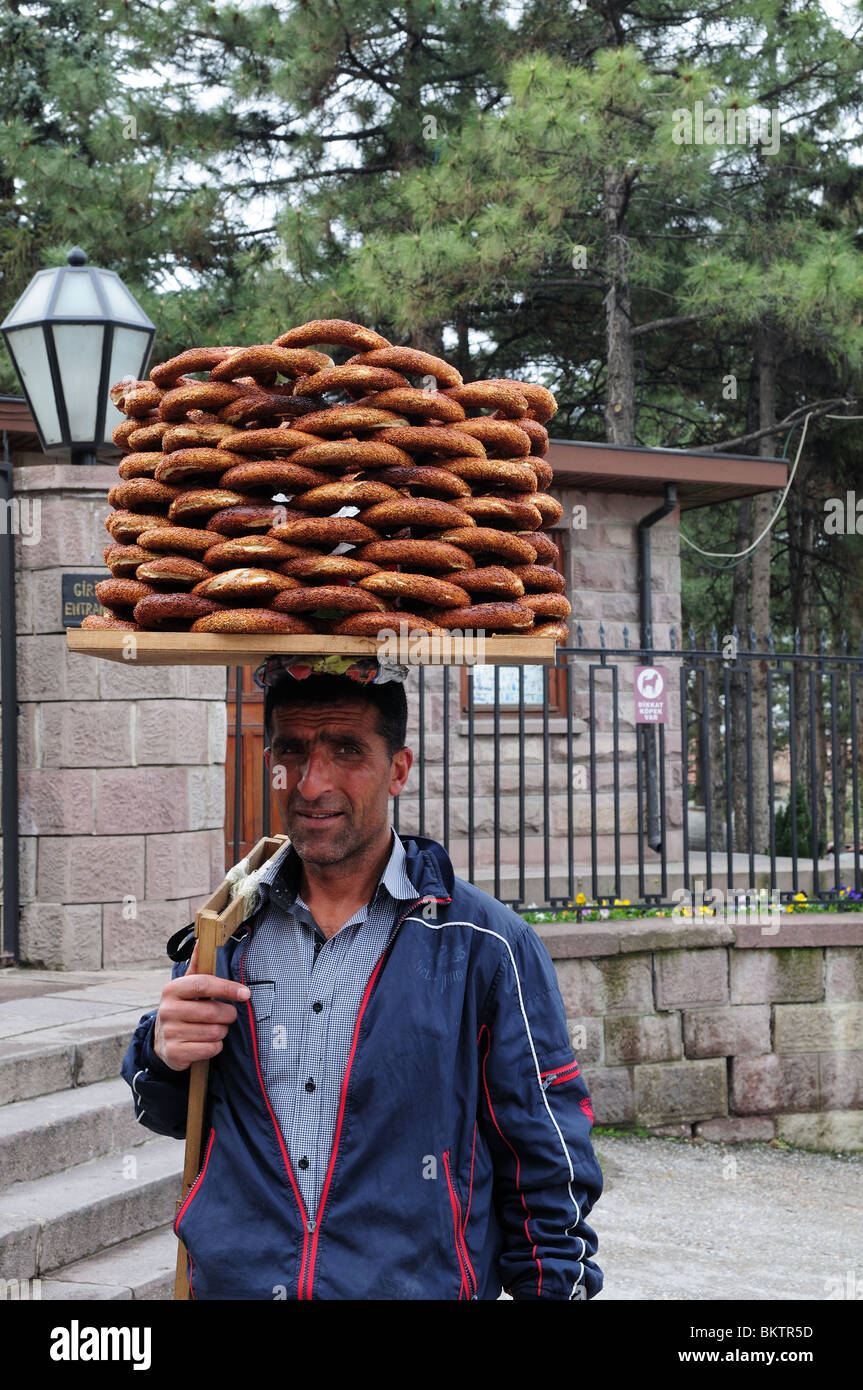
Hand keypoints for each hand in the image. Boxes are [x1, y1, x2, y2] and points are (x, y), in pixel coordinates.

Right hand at [153, 941, 250, 1071]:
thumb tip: (201, 940)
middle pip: (213, 1011)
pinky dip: (215, 1046)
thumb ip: (197, 965)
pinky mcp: (175, 1053)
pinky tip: (207, 1042)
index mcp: (172, 989)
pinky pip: (210, 1049)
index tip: (245, 993)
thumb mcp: (187, 987)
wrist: (161, 1041)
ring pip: (214, 1032)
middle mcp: (167, 1010)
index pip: (204, 984)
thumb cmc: (183, 1008)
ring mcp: (170, 1032)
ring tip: (214, 1028)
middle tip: (227, 1015)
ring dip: (221, 1031)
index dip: (227, 988)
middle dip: (228, 1015)